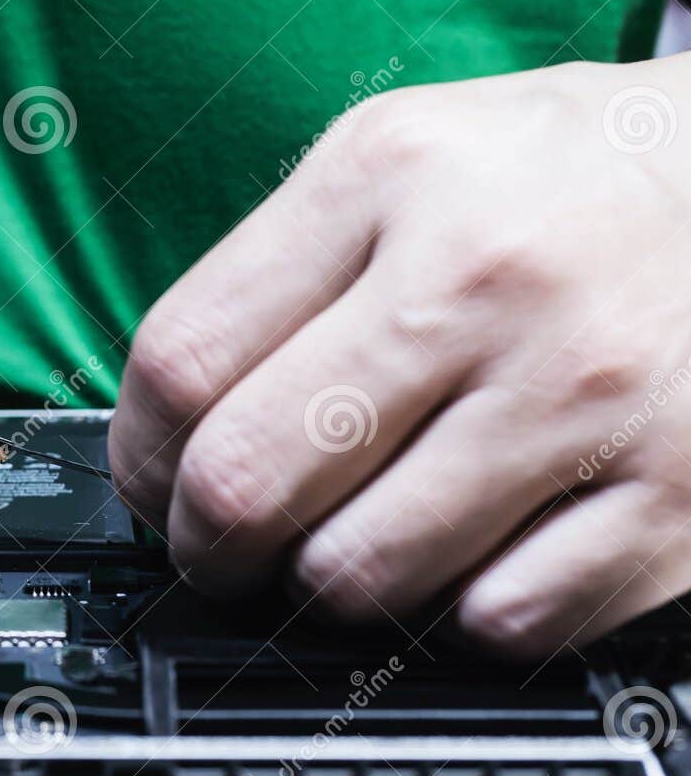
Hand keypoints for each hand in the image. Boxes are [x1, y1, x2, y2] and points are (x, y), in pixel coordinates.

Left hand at [110, 56, 690, 656]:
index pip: (183, 360)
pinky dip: (457, 612)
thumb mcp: (400, 154)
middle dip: (204, 543)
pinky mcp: (676, 496)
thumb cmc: (555, 176)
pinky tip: (467, 551)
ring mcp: (584, 394)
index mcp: (388, 179)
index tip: (152, 481)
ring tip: (344, 542)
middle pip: (247, 480)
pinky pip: (499, 621)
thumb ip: (276, 273)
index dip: (137, 453)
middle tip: (219, 547)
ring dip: (322, 584)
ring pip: (360, 573)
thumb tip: (171, 431)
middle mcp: (483, 283)